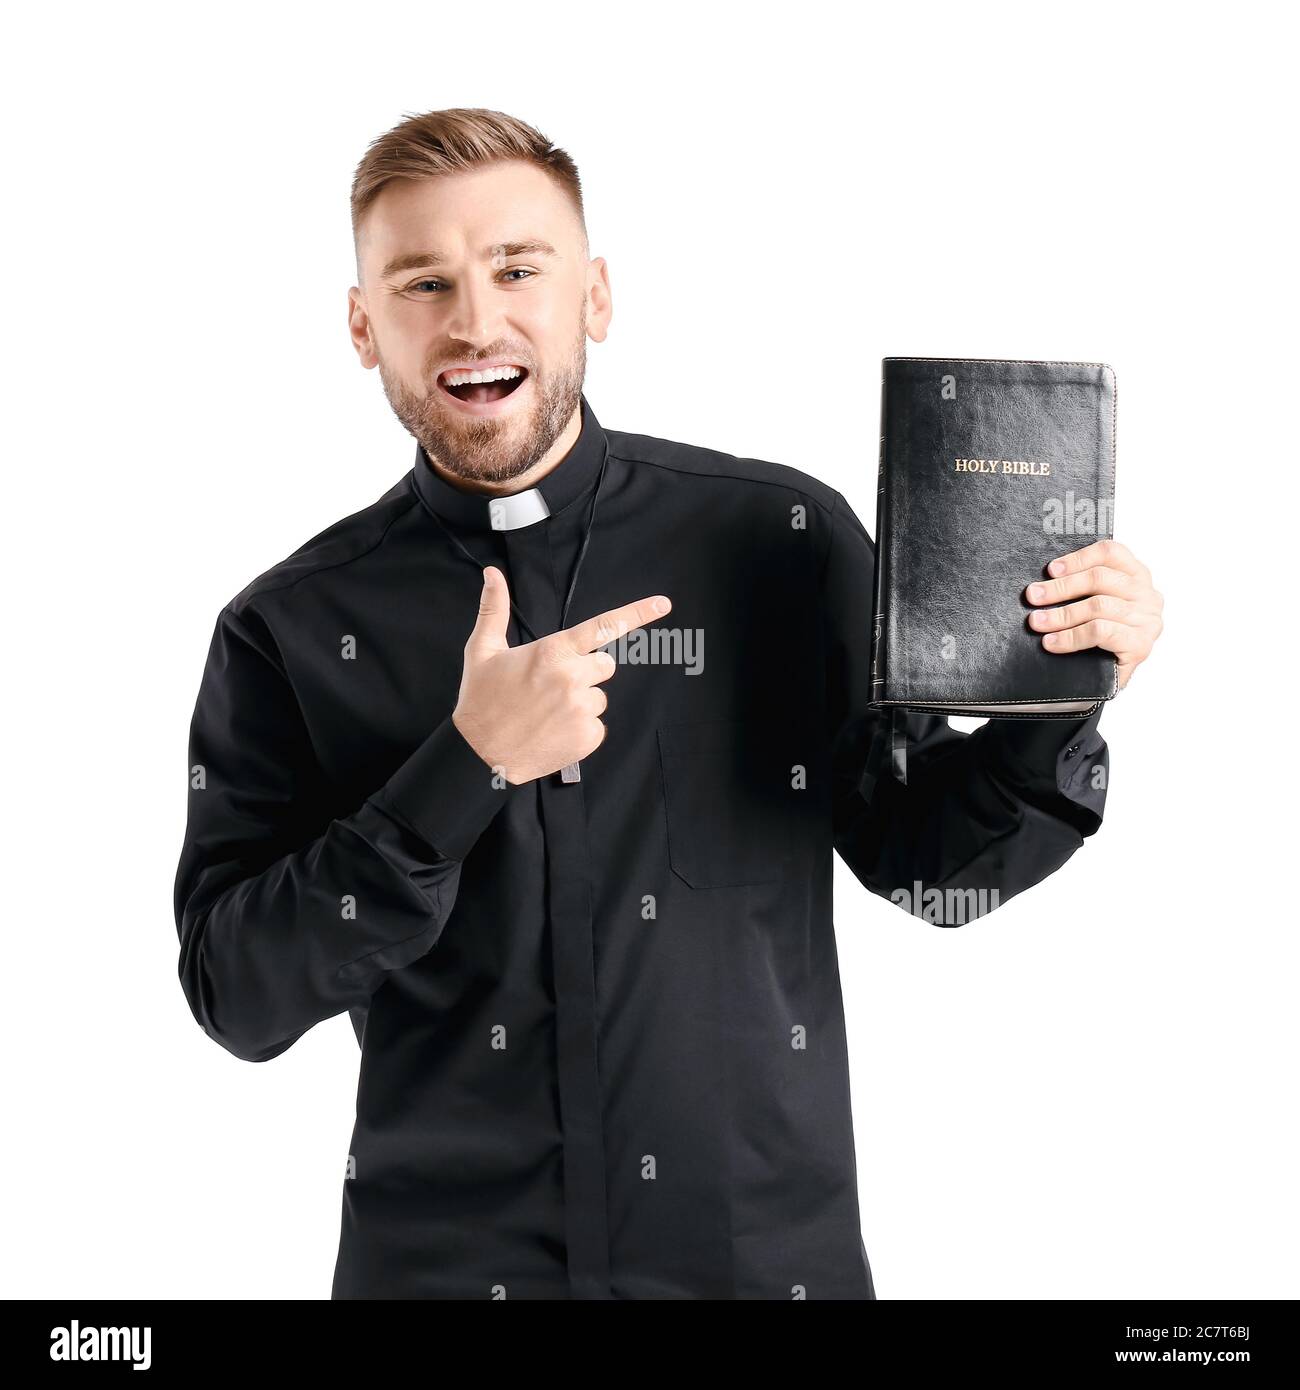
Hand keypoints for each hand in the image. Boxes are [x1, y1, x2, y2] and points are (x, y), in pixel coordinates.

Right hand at [453, 566, 671, 783]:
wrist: (480, 753)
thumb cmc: (480, 699)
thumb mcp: (482, 651)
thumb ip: (494, 610)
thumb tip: (493, 573)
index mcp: (552, 652)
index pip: (603, 626)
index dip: (637, 613)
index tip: (663, 603)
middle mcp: (572, 677)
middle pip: (605, 665)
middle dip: (586, 671)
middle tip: (553, 686)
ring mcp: (582, 709)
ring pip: (599, 697)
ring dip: (581, 702)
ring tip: (548, 712)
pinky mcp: (587, 736)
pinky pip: (597, 726)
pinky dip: (580, 729)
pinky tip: (554, 731)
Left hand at [1024, 539, 1162, 690]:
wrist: (1102, 682)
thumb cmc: (1095, 640)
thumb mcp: (1090, 605)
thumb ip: (1080, 587)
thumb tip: (1044, 579)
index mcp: (1137, 577)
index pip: (1111, 553)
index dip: (1078, 558)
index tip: (1050, 570)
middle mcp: (1148, 596)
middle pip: (1100, 578)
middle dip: (1061, 587)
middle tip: (1033, 596)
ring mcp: (1147, 622)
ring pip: (1098, 606)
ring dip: (1061, 614)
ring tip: (1037, 622)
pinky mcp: (1140, 646)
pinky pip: (1101, 632)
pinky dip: (1071, 637)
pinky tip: (1052, 643)